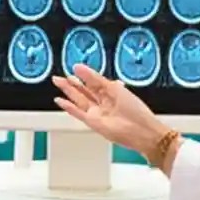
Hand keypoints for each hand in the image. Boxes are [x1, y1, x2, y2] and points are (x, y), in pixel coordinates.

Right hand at [52, 64, 167, 154]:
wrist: (141, 131)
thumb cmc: (136, 111)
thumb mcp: (114, 88)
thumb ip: (95, 78)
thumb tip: (80, 68)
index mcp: (112, 93)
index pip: (94, 82)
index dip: (84, 74)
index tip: (74, 68)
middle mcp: (104, 103)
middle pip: (84, 91)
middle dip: (72, 83)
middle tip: (59, 77)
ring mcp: (98, 113)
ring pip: (79, 100)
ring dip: (68, 91)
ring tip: (58, 83)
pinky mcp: (93, 122)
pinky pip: (78, 113)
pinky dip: (68, 107)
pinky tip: (60, 101)